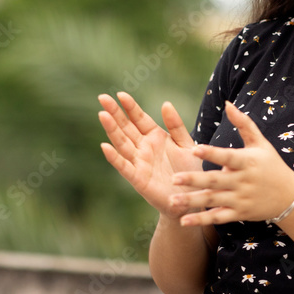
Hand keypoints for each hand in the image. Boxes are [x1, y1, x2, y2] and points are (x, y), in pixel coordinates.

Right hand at [97, 92, 201, 218]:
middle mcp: (143, 148)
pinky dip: (114, 157)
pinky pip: (124, 166)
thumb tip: (165, 103)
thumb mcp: (186, 144)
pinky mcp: (138, 179)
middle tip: (102, 97)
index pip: (139, 118)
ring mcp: (139, 162)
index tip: (120, 94)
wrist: (192, 198)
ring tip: (102, 115)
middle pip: (126, 127)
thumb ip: (175, 125)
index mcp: (155, 137)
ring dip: (112, 130)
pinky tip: (105, 146)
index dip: (130, 107)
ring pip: (122, 143)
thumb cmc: (189, 171)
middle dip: (114, 112)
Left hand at [168, 101, 293, 225]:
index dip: (210, 153)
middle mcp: (242, 181)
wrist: (290, 197)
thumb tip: (227, 103)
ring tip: (172, 201)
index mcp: (247, 161)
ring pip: (213, 200)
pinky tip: (184, 221)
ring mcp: (240, 199)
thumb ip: (243, 123)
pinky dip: (202, 220)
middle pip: (215, 180)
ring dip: (192, 202)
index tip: (193, 149)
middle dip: (194, 180)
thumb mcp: (260, 143)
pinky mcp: (239, 214)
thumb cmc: (271, 165)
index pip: (226, 156)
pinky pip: (218, 218)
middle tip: (173, 179)